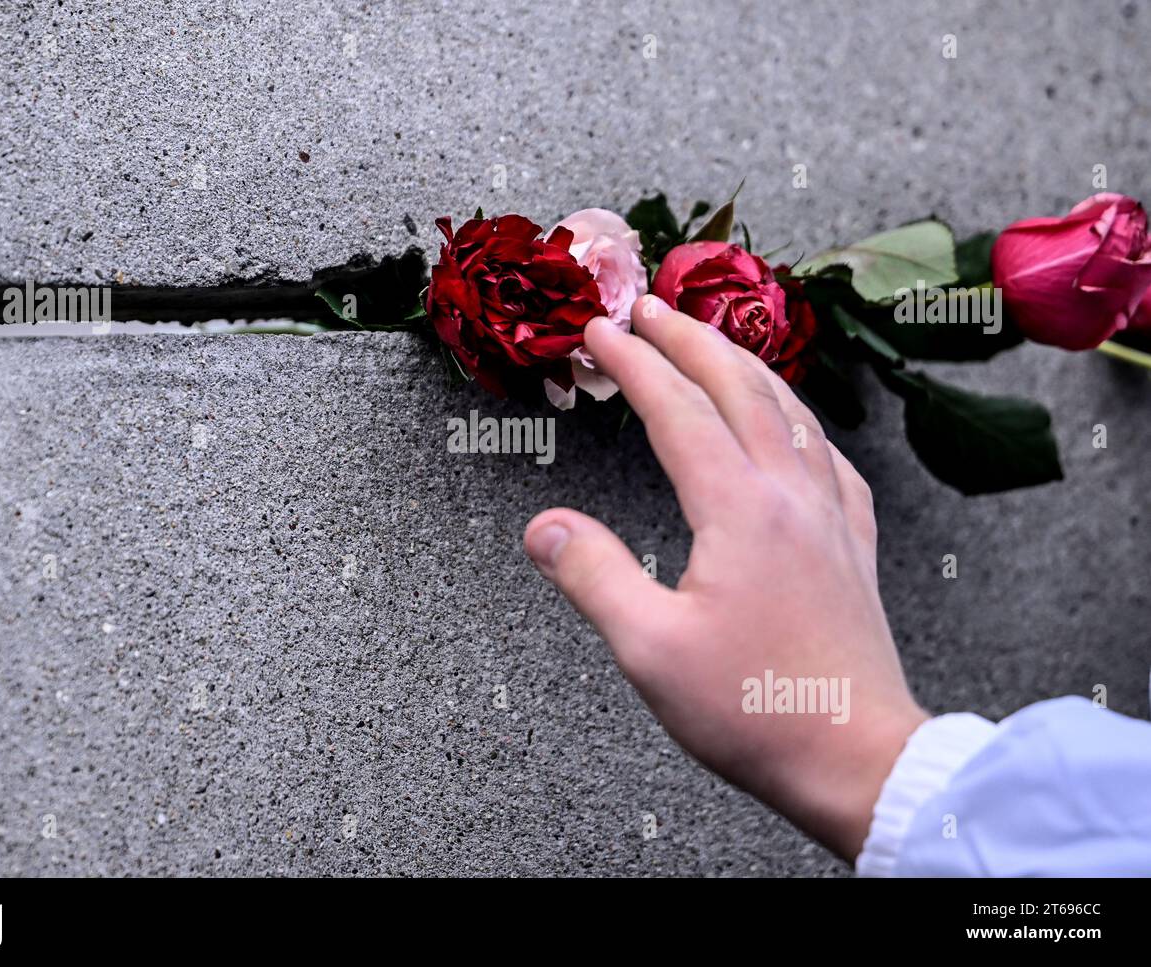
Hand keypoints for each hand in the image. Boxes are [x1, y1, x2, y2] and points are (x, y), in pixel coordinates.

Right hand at [524, 295, 927, 861]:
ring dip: (744, 364)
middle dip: (688, 338)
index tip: (600, 333)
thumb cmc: (755, 710)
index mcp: (740, 510)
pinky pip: (828, 455)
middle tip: (647, 308)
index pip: (677, 410)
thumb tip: (543, 527)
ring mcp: (830, 517)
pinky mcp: (852, 546)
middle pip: (738, 387)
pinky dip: (798, 418)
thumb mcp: (650, 649)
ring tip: (711, 341)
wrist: (857, 759)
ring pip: (790, 411)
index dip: (634, 364)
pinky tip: (793, 427)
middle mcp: (791, 497)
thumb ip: (591, 576)